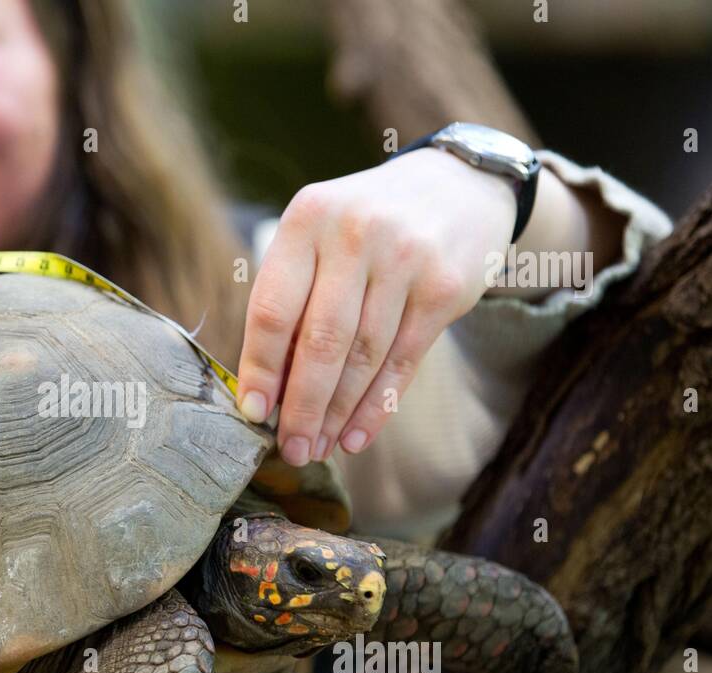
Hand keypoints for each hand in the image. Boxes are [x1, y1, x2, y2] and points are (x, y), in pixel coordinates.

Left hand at [236, 147, 515, 464]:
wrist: (458, 185)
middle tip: (290, 448)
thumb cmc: (365, 226)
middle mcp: (354, 234)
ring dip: (336, 414)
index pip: (273, 309)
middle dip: (302, 406)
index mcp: (307, 218)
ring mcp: (405, 259)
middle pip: (320, 342)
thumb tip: (266, 388)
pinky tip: (356, 436)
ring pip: (363, 358)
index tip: (253, 413)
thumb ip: (292, 296)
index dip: (260, 369)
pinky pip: (402, 361)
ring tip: (318, 448)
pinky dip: (376, 406)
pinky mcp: (444, 287)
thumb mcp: (319, 235)